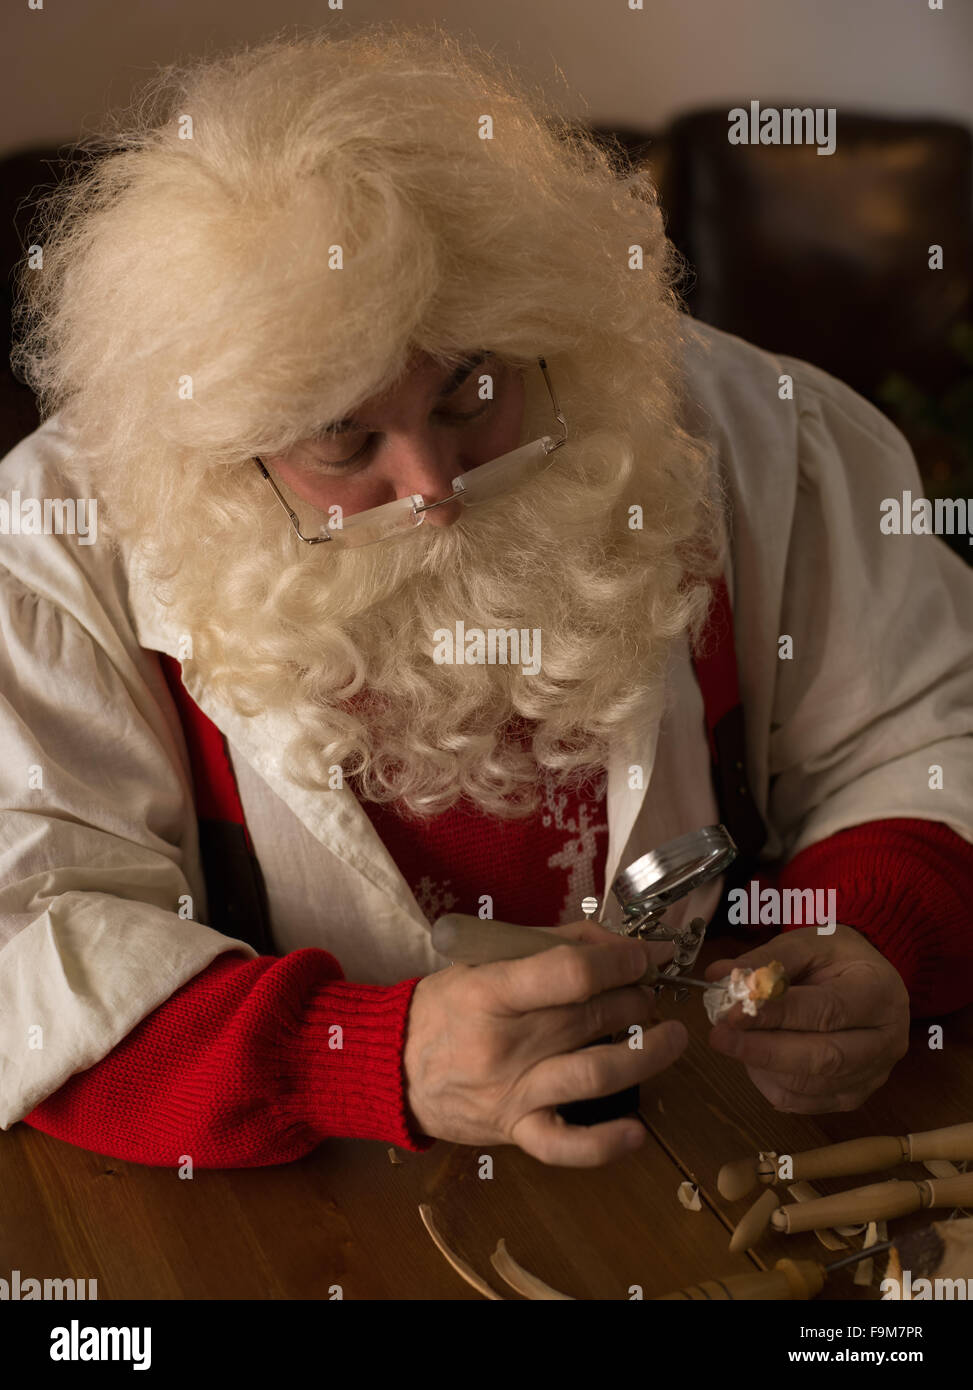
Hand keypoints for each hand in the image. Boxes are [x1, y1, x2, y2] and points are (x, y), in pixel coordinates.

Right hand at [403, 919, 687, 1165]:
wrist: (393, 1068)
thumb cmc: (445, 1006)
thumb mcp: (484, 959)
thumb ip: (551, 943)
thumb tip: (616, 943)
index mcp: (491, 993)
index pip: (571, 973)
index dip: (622, 961)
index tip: (647, 955)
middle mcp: (503, 1045)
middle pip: (591, 1017)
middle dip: (636, 997)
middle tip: (649, 989)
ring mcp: (511, 1093)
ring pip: (595, 1075)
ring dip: (646, 1052)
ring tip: (671, 1036)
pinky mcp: (515, 1131)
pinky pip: (566, 1146)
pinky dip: (607, 1144)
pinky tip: (639, 1131)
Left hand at [704, 924, 909, 1112]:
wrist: (866, 978)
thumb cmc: (836, 957)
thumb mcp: (807, 942)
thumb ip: (766, 960)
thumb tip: (719, 976)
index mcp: (880, 992)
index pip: (826, 1010)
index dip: (776, 1015)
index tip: (731, 1013)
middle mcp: (887, 1039)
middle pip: (824, 1057)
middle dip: (764, 1050)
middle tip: (719, 1037)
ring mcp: (875, 1073)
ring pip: (815, 1085)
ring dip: (765, 1068)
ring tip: (734, 1043)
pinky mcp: (856, 1094)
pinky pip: (810, 1103)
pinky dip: (774, 1087)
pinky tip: (755, 1062)